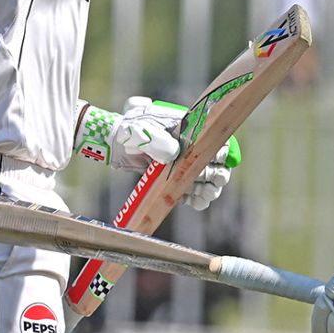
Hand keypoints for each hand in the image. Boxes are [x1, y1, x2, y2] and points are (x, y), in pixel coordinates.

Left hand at [72, 99, 241, 207]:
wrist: (112, 142)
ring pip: (204, 178)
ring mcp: (180, 162)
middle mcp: (188, 146)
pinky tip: (195, 202)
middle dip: (217, 174)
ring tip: (205, 197)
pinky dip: (195, 197)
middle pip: (213, 162)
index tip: (219, 162)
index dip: (220, 151)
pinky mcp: (171, 177)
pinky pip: (188, 189)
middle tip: (214, 183)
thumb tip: (174, 152)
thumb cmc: (129, 131)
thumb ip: (158, 142)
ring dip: (208, 188)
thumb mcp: (142, 132)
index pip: (213, 139)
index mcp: (188, 129)